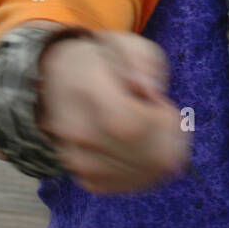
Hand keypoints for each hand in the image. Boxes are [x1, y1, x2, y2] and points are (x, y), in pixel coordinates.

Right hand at [38, 30, 190, 192]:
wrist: (59, 82)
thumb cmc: (101, 62)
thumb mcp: (126, 43)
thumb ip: (143, 61)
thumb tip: (149, 91)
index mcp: (86, 90)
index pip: (130, 126)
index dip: (160, 121)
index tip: (161, 103)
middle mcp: (78, 132)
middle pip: (143, 157)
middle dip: (169, 137)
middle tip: (161, 115)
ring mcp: (81, 161)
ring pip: (143, 176)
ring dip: (161, 154)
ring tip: (149, 128)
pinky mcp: (88, 180)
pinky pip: (134, 184)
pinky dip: (148, 169)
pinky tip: (141, 147)